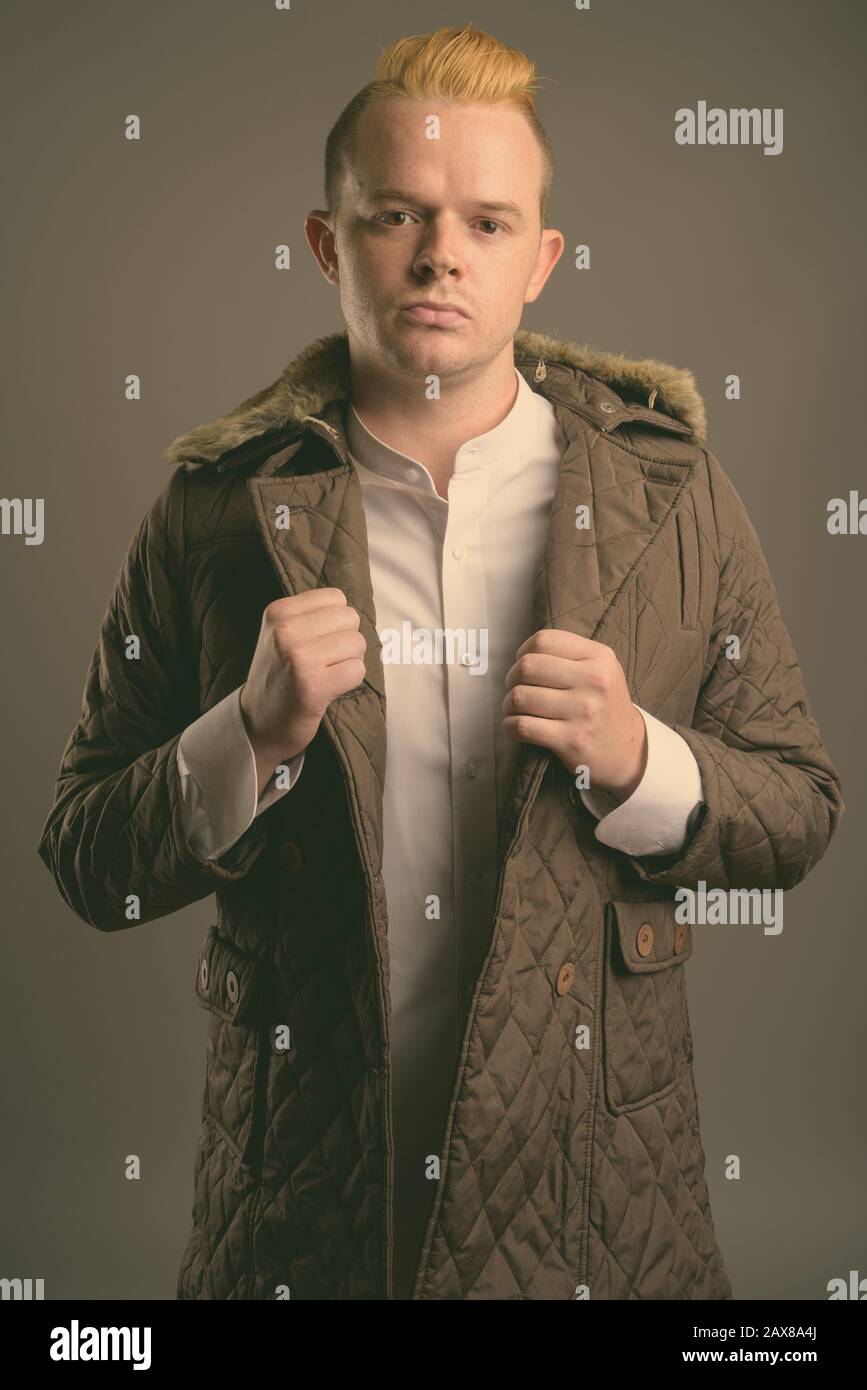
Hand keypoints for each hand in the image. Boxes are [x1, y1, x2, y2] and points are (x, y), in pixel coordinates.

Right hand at [240, 588, 365, 795]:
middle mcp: (286, 631)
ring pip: (357, 643)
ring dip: (349, 661)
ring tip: (325, 674)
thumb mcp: (280, 633)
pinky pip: (357, 670)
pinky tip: (328, 689)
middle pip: (350, 618)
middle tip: (324, 661)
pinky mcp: (314, 686)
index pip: (336, 598)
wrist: (258, 722)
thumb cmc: (279, 674)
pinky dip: (350, 682)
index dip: (335, 622)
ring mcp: (299, 658)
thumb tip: (353, 608)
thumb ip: (312, 615)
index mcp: (278, 612)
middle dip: (345, 640)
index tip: (317, 642)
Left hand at [502, 629, 646, 800]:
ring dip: (508, 704)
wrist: (628, 749)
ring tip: (515, 709)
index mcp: (599, 657)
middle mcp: (594, 681)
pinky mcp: (571, 740)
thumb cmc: (604, 704)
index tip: (524, 665)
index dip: (523, 652)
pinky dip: (509, 726)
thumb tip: (522, 654)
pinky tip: (514, 727)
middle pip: (527, 667)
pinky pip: (522, 726)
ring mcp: (583, 712)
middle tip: (516, 689)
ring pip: (521, 697)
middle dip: (511, 679)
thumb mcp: (601, 669)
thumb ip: (568, 654)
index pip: (544, 641)